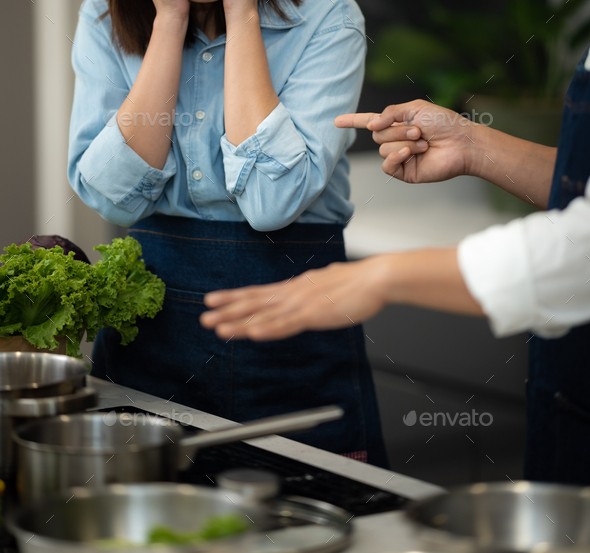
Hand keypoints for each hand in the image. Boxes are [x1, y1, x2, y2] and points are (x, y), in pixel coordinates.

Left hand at [200, 256, 388, 340]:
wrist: (375, 278)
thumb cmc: (356, 283)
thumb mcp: (325, 287)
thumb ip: (311, 293)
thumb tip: (305, 294)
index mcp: (295, 287)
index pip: (258, 293)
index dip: (234, 297)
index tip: (214, 300)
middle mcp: (293, 293)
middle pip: (254, 302)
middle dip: (227, 311)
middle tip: (204, 317)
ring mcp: (302, 303)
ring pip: (264, 314)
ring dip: (239, 322)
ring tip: (218, 327)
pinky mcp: (314, 314)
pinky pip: (287, 324)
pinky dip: (268, 328)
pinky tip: (253, 332)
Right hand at [336, 99, 479, 181]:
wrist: (461, 143)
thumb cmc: (444, 123)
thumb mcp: (415, 108)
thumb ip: (389, 113)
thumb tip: (370, 127)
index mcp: (398, 123)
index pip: (370, 122)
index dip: (353, 121)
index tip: (336, 121)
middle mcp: (396, 140)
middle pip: (376, 135)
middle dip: (396, 130)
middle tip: (418, 131)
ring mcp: (400, 156)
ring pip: (382, 148)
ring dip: (403, 143)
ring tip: (423, 143)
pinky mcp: (405, 172)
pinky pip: (387, 164)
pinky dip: (396, 156)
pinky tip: (410, 153)